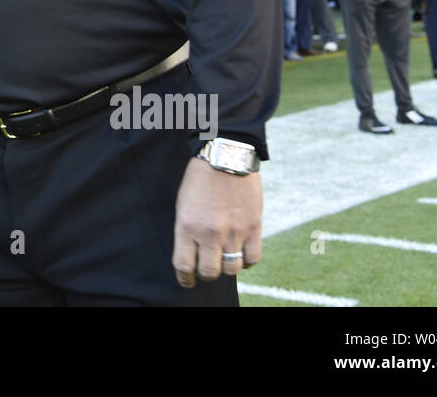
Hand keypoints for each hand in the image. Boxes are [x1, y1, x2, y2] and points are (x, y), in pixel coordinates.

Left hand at [171, 155, 262, 287]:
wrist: (226, 156)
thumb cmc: (200, 179)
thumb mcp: (183, 204)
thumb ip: (188, 231)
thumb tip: (193, 254)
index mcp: (187, 226)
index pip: (184, 266)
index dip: (185, 279)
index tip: (187, 280)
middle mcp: (210, 233)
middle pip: (209, 273)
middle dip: (206, 274)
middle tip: (207, 268)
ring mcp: (233, 232)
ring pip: (231, 269)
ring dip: (227, 267)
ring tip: (224, 258)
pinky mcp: (253, 228)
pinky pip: (252, 259)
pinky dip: (246, 261)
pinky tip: (241, 252)